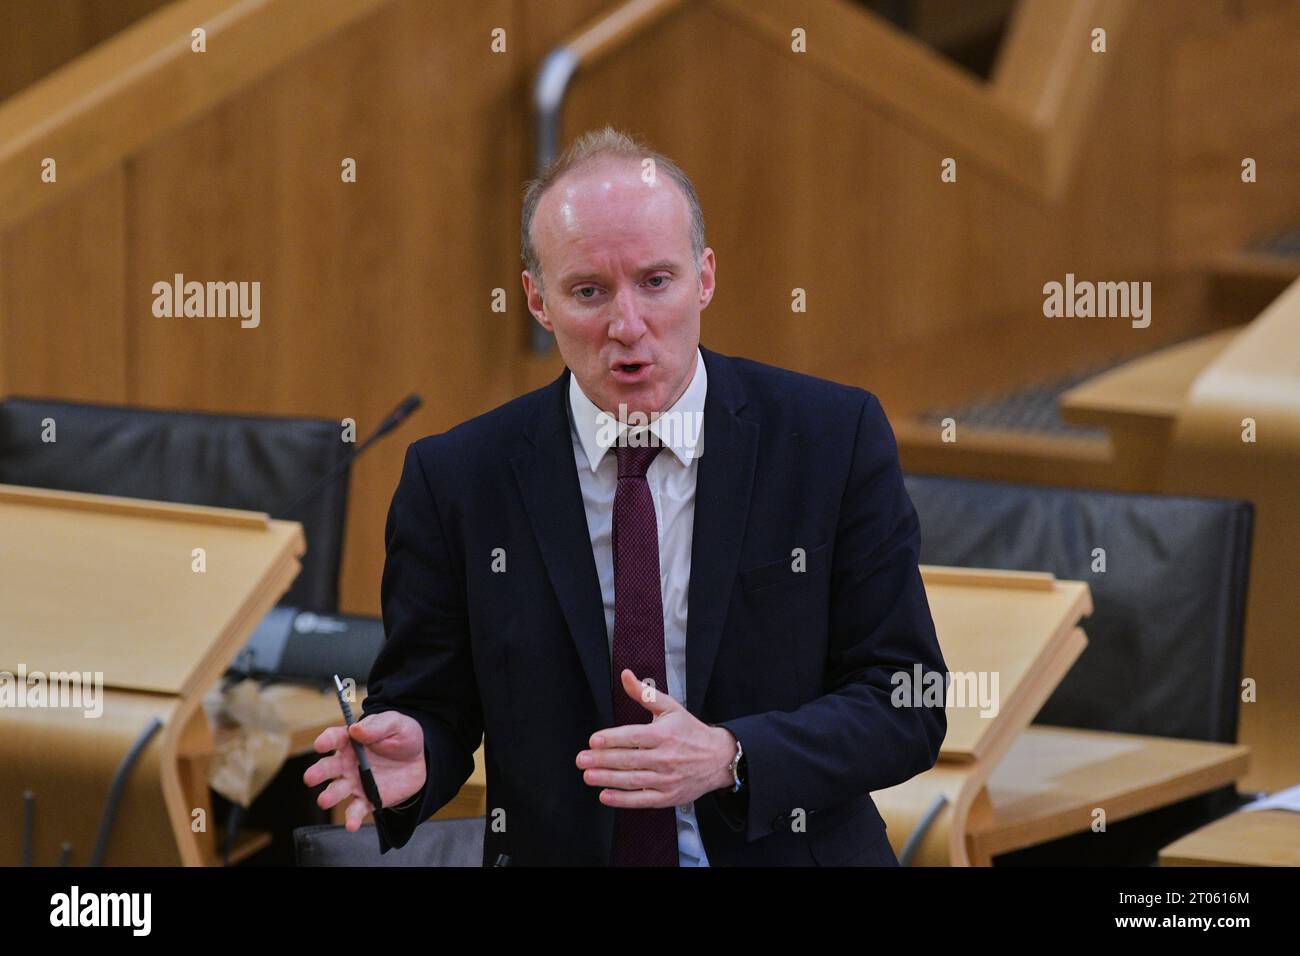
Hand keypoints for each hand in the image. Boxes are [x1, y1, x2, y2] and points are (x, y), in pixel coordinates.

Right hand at [304, 710, 426, 831]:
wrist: (421, 760)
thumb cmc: (403, 736)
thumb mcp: (395, 724)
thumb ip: (376, 725)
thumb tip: (356, 729)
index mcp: (351, 740)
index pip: (334, 738)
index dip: (326, 740)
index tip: (321, 744)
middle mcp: (347, 763)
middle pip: (328, 767)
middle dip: (318, 772)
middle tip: (310, 777)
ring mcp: (356, 782)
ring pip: (337, 790)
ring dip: (330, 796)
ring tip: (324, 800)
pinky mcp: (368, 799)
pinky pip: (357, 810)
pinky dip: (352, 818)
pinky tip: (351, 824)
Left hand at [575, 668, 735, 808]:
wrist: (719, 758)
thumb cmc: (691, 731)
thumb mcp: (671, 708)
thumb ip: (645, 693)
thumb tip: (626, 676)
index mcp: (665, 734)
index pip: (634, 737)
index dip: (613, 739)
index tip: (594, 740)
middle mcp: (666, 758)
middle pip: (630, 759)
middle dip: (603, 760)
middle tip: (581, 759)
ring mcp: (667, 779)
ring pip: (633, 780)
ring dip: (608, 779)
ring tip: (588, 775)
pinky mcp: (668, 796)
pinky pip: (642, 800)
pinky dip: (623, 800)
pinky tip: (605, 795)